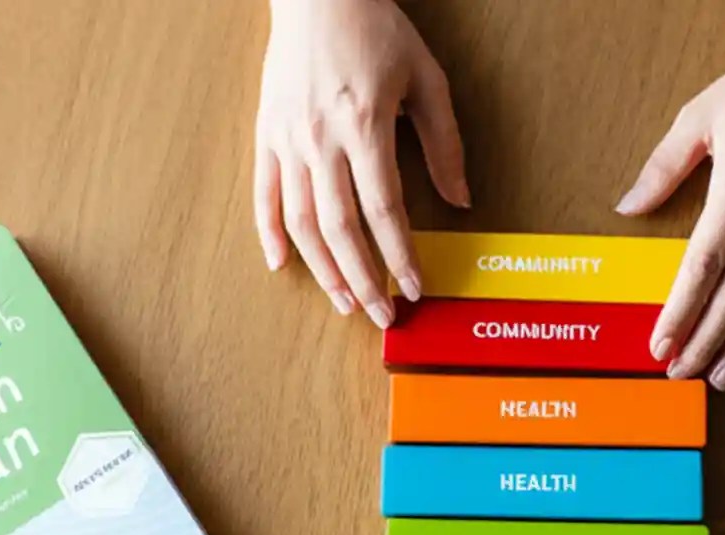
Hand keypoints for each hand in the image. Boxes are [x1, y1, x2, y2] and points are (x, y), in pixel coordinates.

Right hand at [255, 0, 469, 328]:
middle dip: (364, 279)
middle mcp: (321, 139)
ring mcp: (287, 139)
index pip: (384, 209)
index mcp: (364, 125)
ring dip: (324, 269)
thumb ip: (445, 143)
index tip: (415, 286)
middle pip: (341, 228)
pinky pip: (263, 194)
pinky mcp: (265, 134)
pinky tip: (284, 266)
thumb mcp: (427, 79)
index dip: (400, 255)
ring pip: (301, 221)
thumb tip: (462, 200)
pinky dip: (269, 234)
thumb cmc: (377, 30)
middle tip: (382, 314)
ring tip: (344, 302)